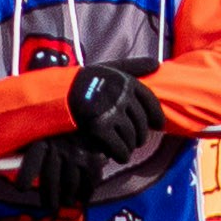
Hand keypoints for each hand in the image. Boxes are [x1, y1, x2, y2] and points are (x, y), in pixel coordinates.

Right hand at [66, 61, 176, 183]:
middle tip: (139, 142)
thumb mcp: (111, 68)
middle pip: (141, 123)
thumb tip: (156, 64)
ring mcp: (111, 112)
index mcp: (127, 82)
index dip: (156, 115)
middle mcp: (123, 96)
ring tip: (128, 150)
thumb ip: (133, 66)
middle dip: (141, 135)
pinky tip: (119, 156)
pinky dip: (121, 154)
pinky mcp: (99, 128)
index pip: (150, 102)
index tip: (159, 125)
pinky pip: (118, 147)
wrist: (61, 92)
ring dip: (131, 146)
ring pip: (131, 137)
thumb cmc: (87, 79)